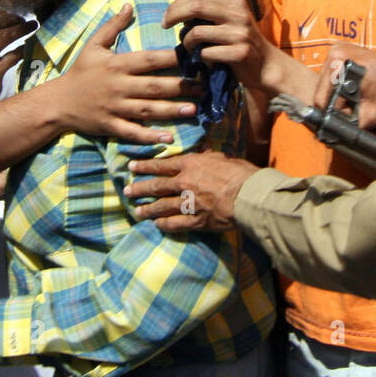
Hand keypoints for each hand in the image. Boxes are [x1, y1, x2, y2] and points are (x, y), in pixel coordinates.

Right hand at [0, 5, 35, 107]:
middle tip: (25, 21)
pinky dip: (22, 49)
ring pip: (4, 37)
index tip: (13, 14)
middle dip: (14, 19)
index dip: (1, 10)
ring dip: (22, 29)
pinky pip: (12, 56)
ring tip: (32, 26)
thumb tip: (8, 13)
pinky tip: (27, 47)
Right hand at [48, 4, 200, 143]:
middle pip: (154, 86)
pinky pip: (133, 132)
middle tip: (204, 86)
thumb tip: (129, 5)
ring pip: (147, 110)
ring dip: (171, 110)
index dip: (172, 58)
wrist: (57, 103)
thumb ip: (113, 26)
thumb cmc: (79, 72)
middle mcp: (118, 86)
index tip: (194, 57)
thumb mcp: (93, 45)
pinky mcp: (111, 126)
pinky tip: (169, 138)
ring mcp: (115, 108)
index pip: (149, 60)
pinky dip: (150, 136)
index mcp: (117, 64)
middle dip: (180, 86)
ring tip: (194, 109)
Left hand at [125, 152, 257, 231]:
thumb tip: (202, 151)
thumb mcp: (222, 158)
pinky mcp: (195, 221)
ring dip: (148, 208)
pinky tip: (157, 225)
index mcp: (191, 164)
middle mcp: (184, 183)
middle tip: (127, 191)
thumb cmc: (240, 173)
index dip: (145, 166)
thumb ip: (208, 156)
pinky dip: (164, 224)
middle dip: (140, 188)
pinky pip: (174, 224)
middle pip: (156, 186)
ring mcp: (188, 203)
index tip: (132, 167)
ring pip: (161, 206)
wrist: (249, 196)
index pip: (162, 164)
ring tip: (137, 211)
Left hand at [162, 0, 285, 92]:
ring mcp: (240, 34)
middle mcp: (239, 14)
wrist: (266, 65)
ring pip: (197, 33)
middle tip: (164, 25)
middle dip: (174, 16)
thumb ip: (210, 11)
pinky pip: (206, 53)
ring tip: (191, 48)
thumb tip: (178, 7)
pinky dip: (201, 58)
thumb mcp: (230, 20)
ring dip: (187, 42)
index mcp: (234, 2)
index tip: (167, 17)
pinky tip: (207, 60)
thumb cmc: (241, 42)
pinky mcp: (240, 53)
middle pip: (196, 7)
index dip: (177, 4)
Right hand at [311, 46, 375, 130]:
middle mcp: (335, 53)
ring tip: (350, 96)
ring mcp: (336, 48)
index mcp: (341, 66)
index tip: (340, 117)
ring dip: (333, 93)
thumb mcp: (373, 114)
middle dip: (332, 103)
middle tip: (348, 108)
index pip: (321, 99)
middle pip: (320, 89)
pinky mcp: (338, 48)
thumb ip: (351, 125)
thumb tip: (331, 134)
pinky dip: (336, 82)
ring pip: (323, 82)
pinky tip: (350, 85)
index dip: (330, 113)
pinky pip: (328, 72)